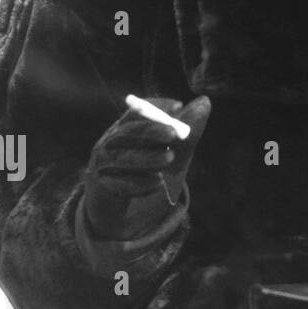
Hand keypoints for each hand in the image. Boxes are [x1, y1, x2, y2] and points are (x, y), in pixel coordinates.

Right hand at [81, 95, 210, 242]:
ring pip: (123, 158)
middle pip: (127, 132)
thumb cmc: (147, 168)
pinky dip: (139, 184)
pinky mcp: (102, 189)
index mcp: (124, 127)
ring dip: (147, 157)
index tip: (178, 106)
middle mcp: (109, 143)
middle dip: (151, 131)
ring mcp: (102, 166)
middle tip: (173, 133)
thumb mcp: (170, 149)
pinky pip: (119, 185)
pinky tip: (158, 183)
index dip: (156, 107)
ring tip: (170, 157)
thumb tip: (205, 102)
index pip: (136, 111)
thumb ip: (186, 129)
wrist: (122, 207)